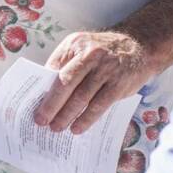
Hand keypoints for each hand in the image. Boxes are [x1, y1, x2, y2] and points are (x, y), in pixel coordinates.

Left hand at [35, 30, 158, 133]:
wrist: (141, 45)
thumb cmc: (103, 50)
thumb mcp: (81, 46)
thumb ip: (65, 63)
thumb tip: (46, 89)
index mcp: (75, 44)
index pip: (53, 68)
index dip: (42, 88)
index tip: (32, 103)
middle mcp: (90, 55)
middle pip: (65, 83)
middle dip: (51, 105)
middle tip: (40, 120)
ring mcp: (106, 70)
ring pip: (82, 97)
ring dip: (67, 115)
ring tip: (56, 127)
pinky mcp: (119, 85)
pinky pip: (100, 105)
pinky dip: (86, 118)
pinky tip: (77, 128)